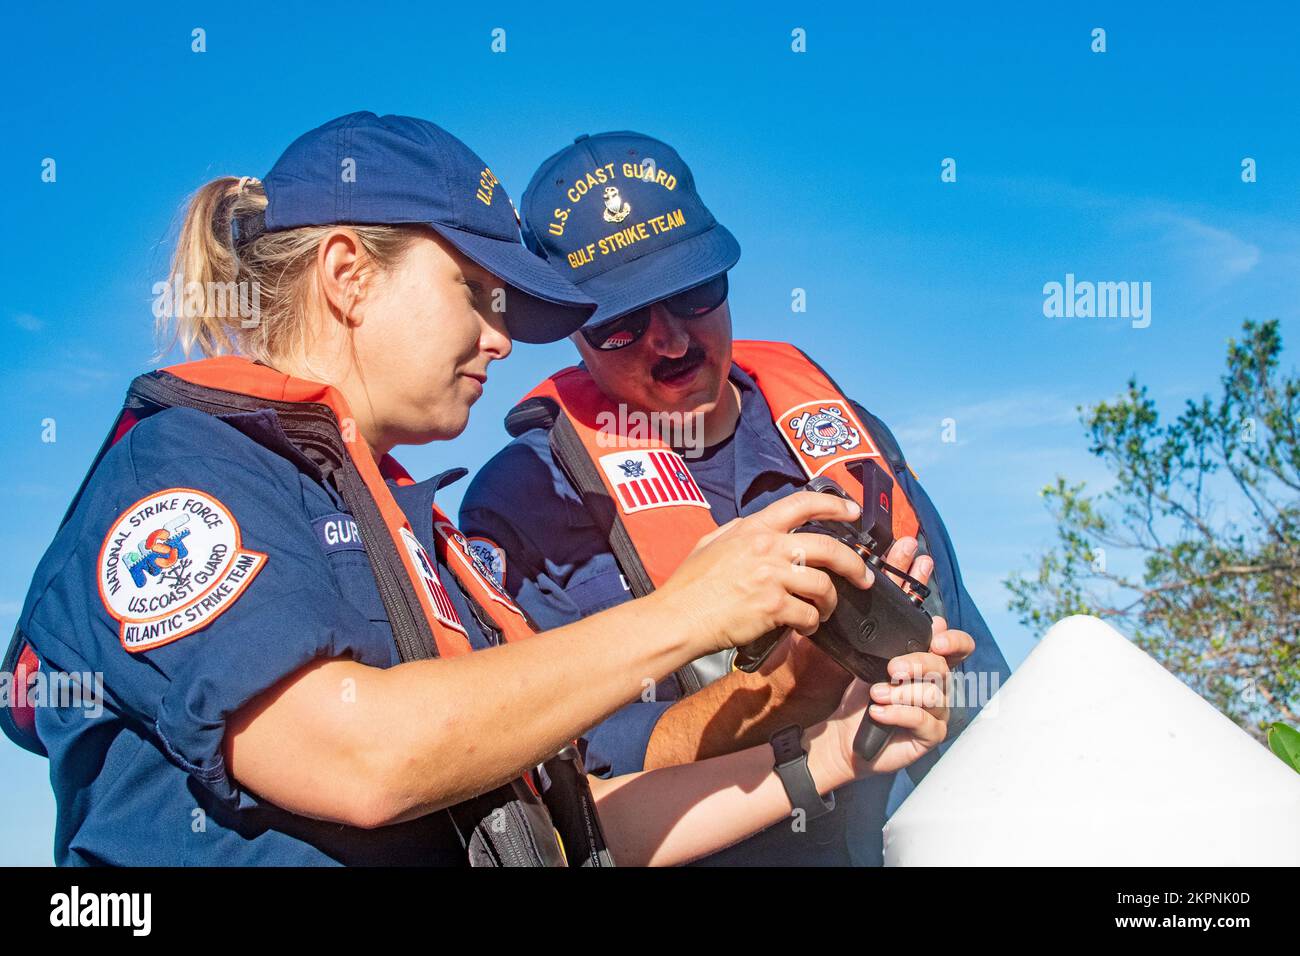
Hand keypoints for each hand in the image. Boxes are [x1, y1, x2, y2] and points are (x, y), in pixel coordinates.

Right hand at [653, 491, 870, 657]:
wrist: (678, 617)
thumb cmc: (689, 586)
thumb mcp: (711, 543)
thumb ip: (738, 530)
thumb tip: (757, 525)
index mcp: (754, 528)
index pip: (803, 504)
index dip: (834, 505)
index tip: (852, 511)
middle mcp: (767, 547)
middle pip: (828, 548)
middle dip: (854, 564)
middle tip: (863, 577)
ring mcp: (772, 576)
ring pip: (823, 585)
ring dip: (829, 602)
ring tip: (824, 611)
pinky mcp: (773, 606)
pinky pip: (808, 614)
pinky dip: (811, 624)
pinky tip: (804, 627)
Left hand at [822, 616, 973, 777]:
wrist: (847, 733)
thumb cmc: (862, 699)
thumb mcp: (873, 667)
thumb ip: (896, 647)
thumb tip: (926, 626)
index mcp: (929, 666)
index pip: (958, 649)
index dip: (955, 642)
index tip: (936, 642)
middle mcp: (939, 687)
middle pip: (942, 668)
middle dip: (916, 664)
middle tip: (891, 670)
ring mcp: (938, 712)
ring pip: (932, 695)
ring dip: (900, 693)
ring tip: (876, 694)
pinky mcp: (932, 735)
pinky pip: (922, 720)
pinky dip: (896, 713)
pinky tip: (877, 712)